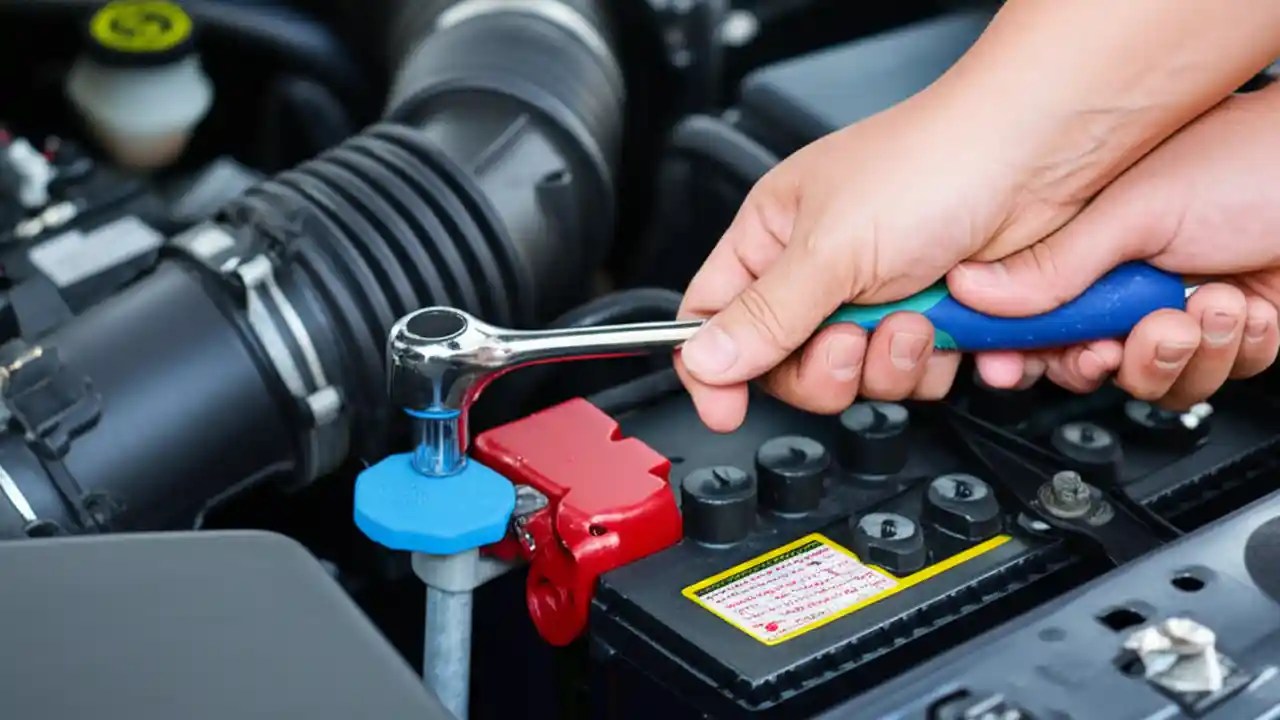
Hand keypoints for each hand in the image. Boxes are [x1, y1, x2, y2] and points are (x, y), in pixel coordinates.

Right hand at [674, 89, 1096, 431]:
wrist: (1038, 155)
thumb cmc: (933, 163)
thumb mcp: (830, 249)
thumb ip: (765, 317)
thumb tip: (702, 361)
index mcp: (773, 236)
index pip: (713, 316)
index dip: (713, 367)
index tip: (726, 409)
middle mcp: (820, 269)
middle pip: (788, 366)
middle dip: (827, 367)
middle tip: (850, 338)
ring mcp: (877, 295)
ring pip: (857, 379)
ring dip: (890, 362)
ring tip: (913, 315)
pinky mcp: (931, 317)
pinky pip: (914, 377)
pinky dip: (934, 361)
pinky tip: (947, 321)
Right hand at [948, 86, 1279, 407]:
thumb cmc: (1253, 160)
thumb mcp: (1135, 210)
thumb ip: (1055, 261)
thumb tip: (973, 288)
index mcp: (1088, 241)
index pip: (1028, 311)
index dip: (1012, 346)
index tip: (1008, 366)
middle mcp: (1129, 279)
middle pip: (1083, 359)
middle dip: (1103, 360)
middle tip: (1117, 342)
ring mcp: (1181, 306)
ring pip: (1153, 380)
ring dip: (1181, 354)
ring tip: (1208, 304)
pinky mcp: (1235, 330)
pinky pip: (1218, 375)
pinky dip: (1234, 349)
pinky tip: (1244, 306)